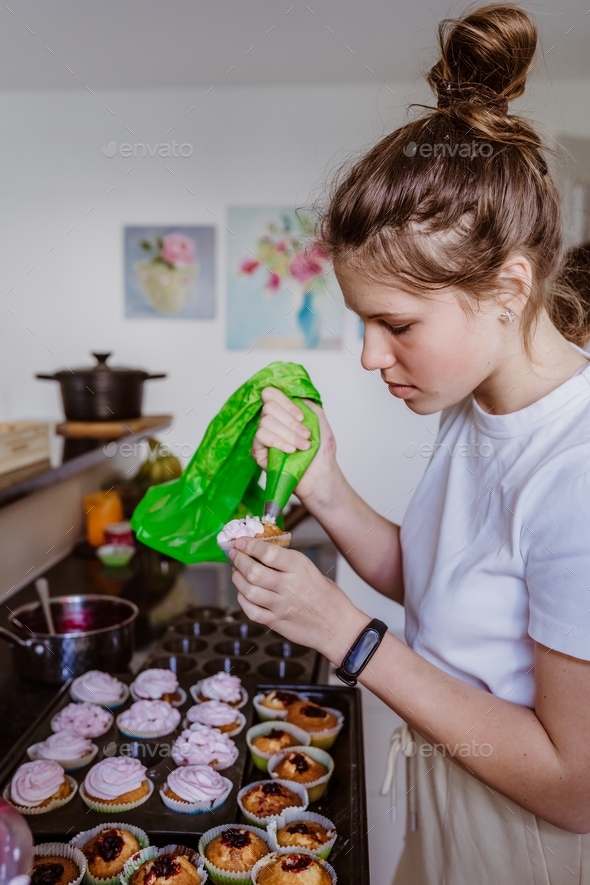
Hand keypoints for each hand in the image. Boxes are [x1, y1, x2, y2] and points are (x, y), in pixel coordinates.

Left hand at [228, 537, 368, 664]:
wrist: (338, 627)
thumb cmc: (327, 597)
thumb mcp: (311, 570)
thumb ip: (287, 563)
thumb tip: (261, 552)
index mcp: (300, 569)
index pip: (268, 553)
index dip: (250, 545)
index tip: (241, 541)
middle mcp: (289, 587)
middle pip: (253, 572)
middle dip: (238, 560)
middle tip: (235, 554)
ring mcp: (281, 606)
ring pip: (248, 591)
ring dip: (237, 578)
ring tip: (236, 571)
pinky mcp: (276, 623)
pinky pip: (251, 611)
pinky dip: (242, 600)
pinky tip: (243, 593)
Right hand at [252, 387, 338, 506]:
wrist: (321, 473)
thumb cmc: (322, 449)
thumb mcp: (318, 417)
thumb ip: (304, 400)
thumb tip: (288, 393)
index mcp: (283, 411)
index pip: (270, 394)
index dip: (285, 402)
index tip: (301, 416)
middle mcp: (271, 421)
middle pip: (268, 406)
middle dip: (290, 422)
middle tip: (306, 434)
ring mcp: (263, 436)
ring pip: (265, 421)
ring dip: (288, 434)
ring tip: (302, 446)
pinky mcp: (258, 451)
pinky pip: (260, 436)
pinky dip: (278, 441)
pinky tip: (290, 450)